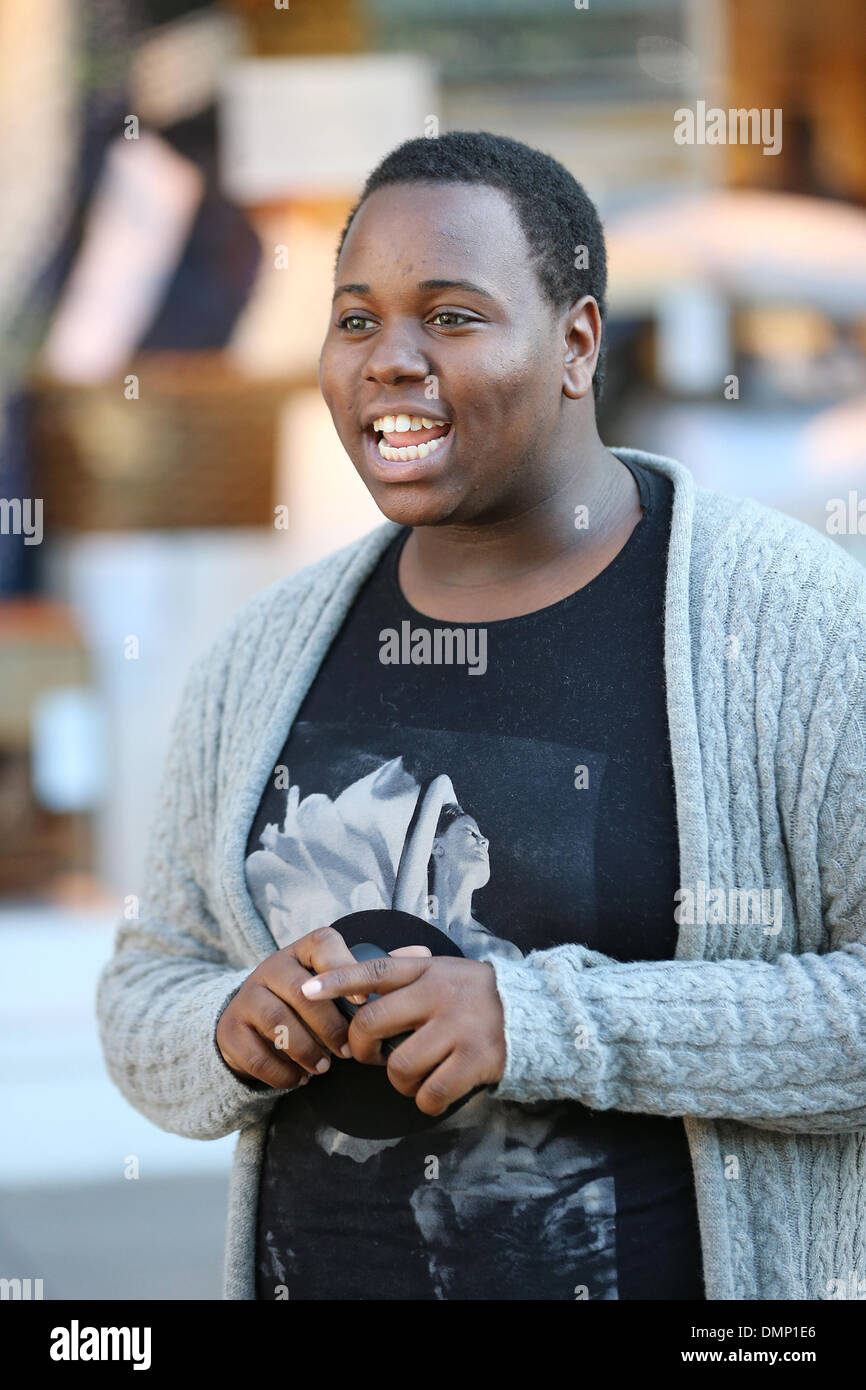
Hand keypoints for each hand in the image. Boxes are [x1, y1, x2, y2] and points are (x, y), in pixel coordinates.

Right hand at [216, 926, 428, 1089]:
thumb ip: (378, 970)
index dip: (344, 969)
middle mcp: (272, 965)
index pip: (323, 944)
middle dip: (329, 1026)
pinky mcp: (231, 1030)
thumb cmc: (312, 1000)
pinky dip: (282, 1072)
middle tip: (347, 1052)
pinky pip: (256, 1054)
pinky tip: (298, 1078)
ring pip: (278, 1022)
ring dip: (306, 1050)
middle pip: (302, 991)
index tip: (364, 1002)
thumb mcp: (341, 981)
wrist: (253, 1021)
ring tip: (323, 1068)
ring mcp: (248, 996)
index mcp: (304, 949)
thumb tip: (424, 952)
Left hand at [301, 955, 506, 1115]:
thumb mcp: (448, 970)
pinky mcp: (475, 1060)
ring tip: (415, 1074)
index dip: (337, 980)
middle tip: (369, 1056)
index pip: (375, 970)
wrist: (538, 1015)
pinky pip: (431, 1093)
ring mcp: (458, 1028)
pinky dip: (426, 1101)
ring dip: (400, 1081)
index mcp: (428, 972)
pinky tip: (436, 1092)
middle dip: (362, 1050)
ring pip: (400, 1067)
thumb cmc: (481, 996)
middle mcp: (439, 995)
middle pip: (373, 1024)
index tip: (306, 990)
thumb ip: (414, 968)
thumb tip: (381, 963)